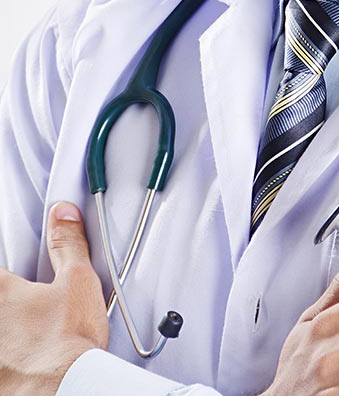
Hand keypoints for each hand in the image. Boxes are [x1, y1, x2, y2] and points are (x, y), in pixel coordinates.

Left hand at [0, 202, 108, 395]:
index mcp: (1, 291)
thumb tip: (62, 214)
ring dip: (8, 333)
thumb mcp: (77, 282)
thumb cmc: (67, 346)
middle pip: (0, 302)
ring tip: (28, 338)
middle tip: (29, 315)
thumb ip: (67, 244)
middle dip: (11, 306)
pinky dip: (8, 361)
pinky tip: (22, 361)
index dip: (9, 282)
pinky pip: (1, 364)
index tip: (20, 288)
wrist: (64, 393)